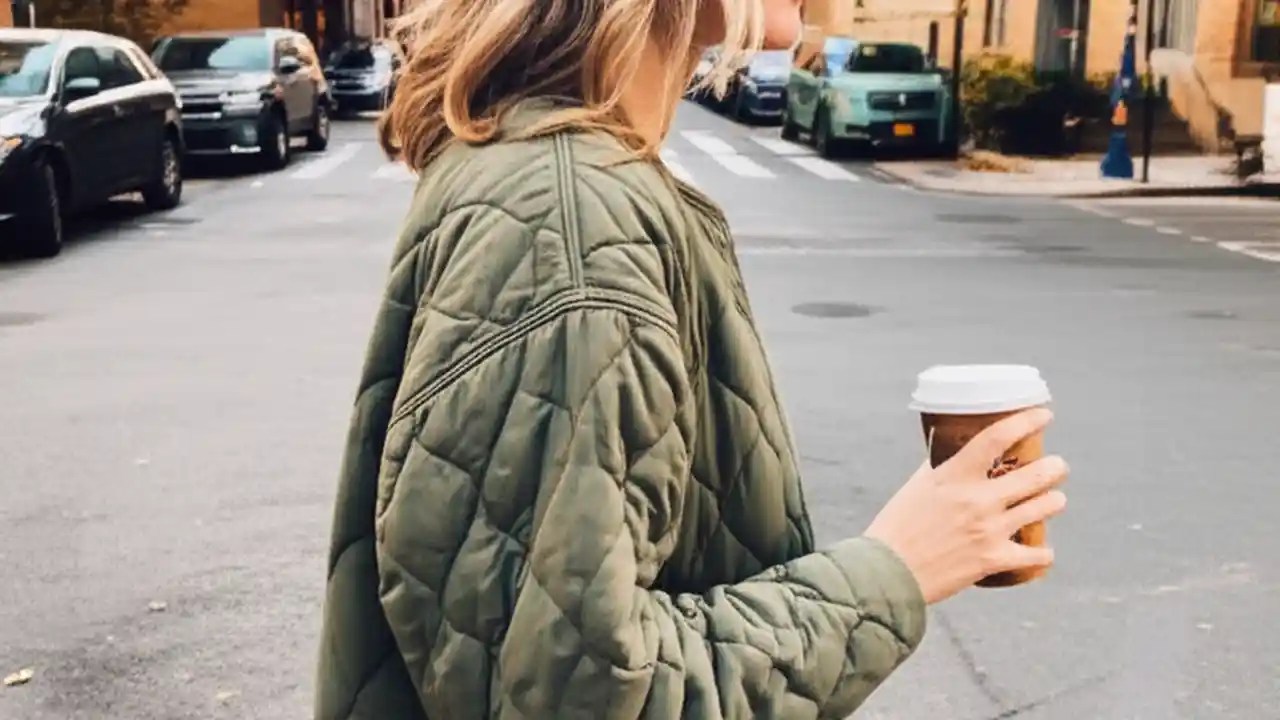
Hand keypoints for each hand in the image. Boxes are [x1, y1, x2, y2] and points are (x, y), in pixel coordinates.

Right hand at [864, 409, 1067, 604]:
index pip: (997, 437)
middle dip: (1054, 467)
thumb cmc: (896, 526)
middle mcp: (978, 499)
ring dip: (1054, 502)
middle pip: (1035, 474)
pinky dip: (1043, 552)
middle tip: (1058, 466)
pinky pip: (1036, 554)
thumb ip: (937, 468)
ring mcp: (990, 530)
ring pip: (1043, 508)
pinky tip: (1043, 551)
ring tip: (1055, 500)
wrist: (888, 573)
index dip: (1026, 421)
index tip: (1044, 415)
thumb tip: (946, 450)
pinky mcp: (994, 560)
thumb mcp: (916, 487)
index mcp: (955, 475)